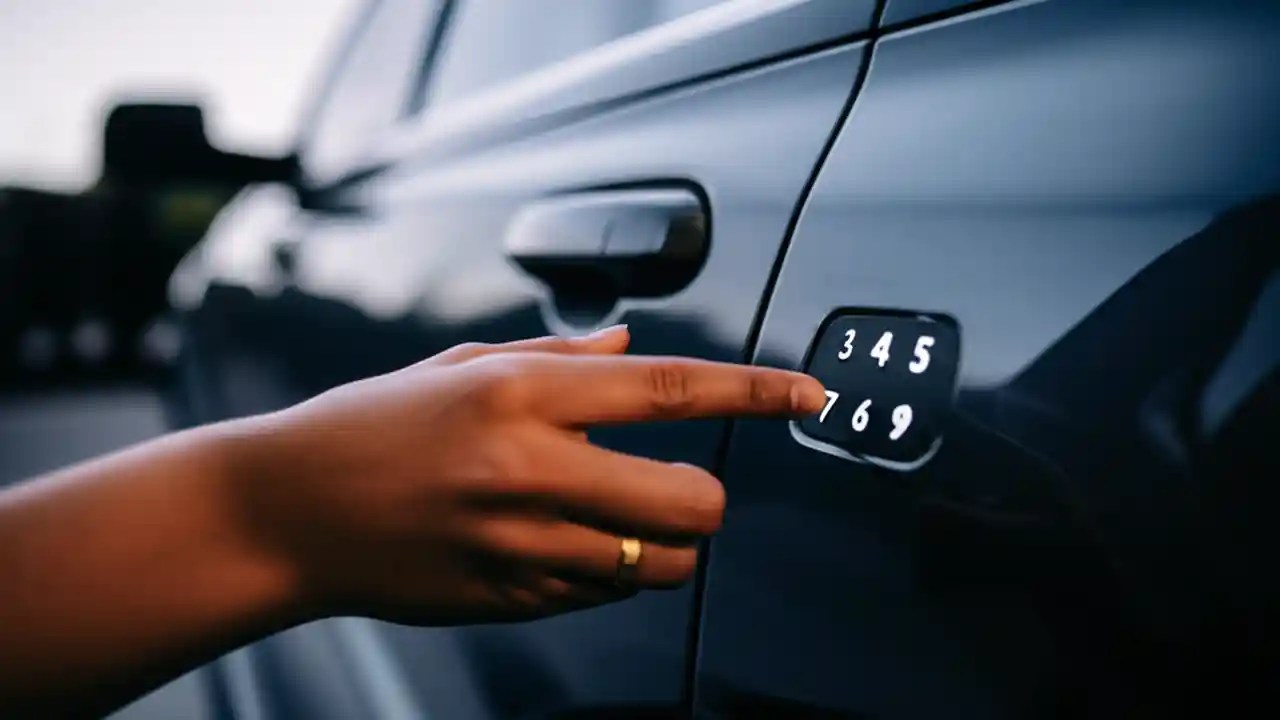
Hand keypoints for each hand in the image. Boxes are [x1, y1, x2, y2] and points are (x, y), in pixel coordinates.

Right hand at [231, 326, 825, 624]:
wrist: (288, 510)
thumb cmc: (372, 426)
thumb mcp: (461, 366)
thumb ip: (560, 355)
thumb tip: (634, 344)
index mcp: (521, 393)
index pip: (670, 388)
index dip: (754, 393)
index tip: (808, 396)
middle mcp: (529, 468)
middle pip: (689, 499)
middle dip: (709, 498)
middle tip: (685, 487)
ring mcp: (519, 543)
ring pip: (658, 563)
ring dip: (665, 544)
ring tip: (620, 520)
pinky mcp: (508, 597)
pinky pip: (602, 595)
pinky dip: (607, 572)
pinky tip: (560, 544)